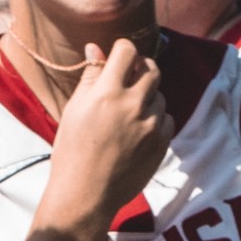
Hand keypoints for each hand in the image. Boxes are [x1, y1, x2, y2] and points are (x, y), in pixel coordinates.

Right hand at [40, 38, 172, 232]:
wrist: (86, 192)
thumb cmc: (72, 150)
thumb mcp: (75, 109)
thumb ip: (91, 77)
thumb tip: (96, 48)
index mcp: (106, 93)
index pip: (127, 51)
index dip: (123, 50)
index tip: (119, 57)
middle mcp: (132, 105)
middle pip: (151, 69)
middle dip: (142, 68)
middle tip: (129, 78)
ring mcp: (151, 124)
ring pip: (160, 95)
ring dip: (148, 96)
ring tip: (128, 112)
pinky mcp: (162, 142)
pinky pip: (167, 118)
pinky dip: (157, 119)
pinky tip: (138, 129)